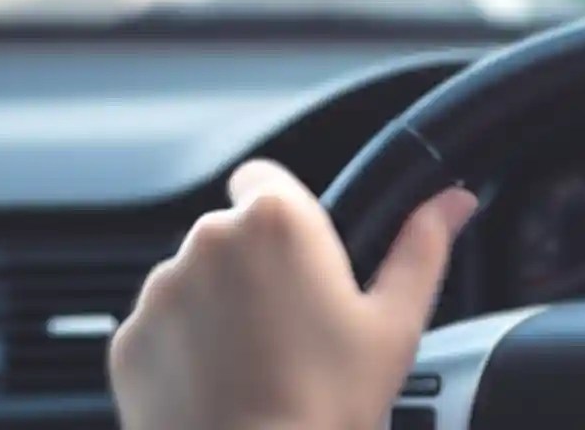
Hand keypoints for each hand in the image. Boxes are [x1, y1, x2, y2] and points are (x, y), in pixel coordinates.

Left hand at [108, 159, 476, 429]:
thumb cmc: (328, 406)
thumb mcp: (395, 325)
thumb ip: (422, 246)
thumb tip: (454, 201)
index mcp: (278, 221)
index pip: (264, 177)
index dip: (283, 213)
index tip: (301, 255)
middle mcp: (210, 240)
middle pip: (231, 232)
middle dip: (255, 265)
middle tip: (292, 325)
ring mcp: (161, 289)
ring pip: (193, 279)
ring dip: (216, 305)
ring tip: (255, 363)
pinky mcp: (130, 337)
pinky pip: (160, 326)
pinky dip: (182, 347)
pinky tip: (219, 385)